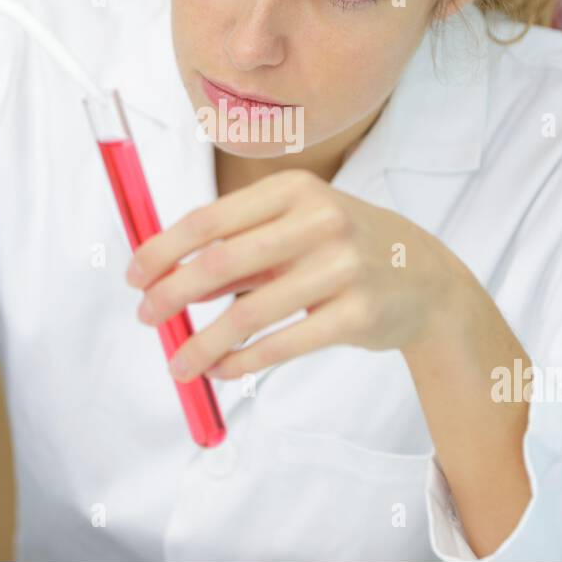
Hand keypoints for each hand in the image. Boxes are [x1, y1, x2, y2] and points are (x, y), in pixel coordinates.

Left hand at [124, 168, 472, 382]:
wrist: (427, 279)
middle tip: (146, 318)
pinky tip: (223, 370)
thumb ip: (241, 249)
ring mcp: (342, 267)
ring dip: (202, 343)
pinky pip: (283, 345)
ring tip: (178, 364)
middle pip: (221, 263)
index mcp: (295, 190)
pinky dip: (243, 362)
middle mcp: (319, 221)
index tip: (134, 277)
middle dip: (171, 295)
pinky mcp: (358, 313)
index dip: (163, 250)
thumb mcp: (298, 229)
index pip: (210, 219)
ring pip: (248, 313)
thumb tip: (172, 280)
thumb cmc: (346, 249)